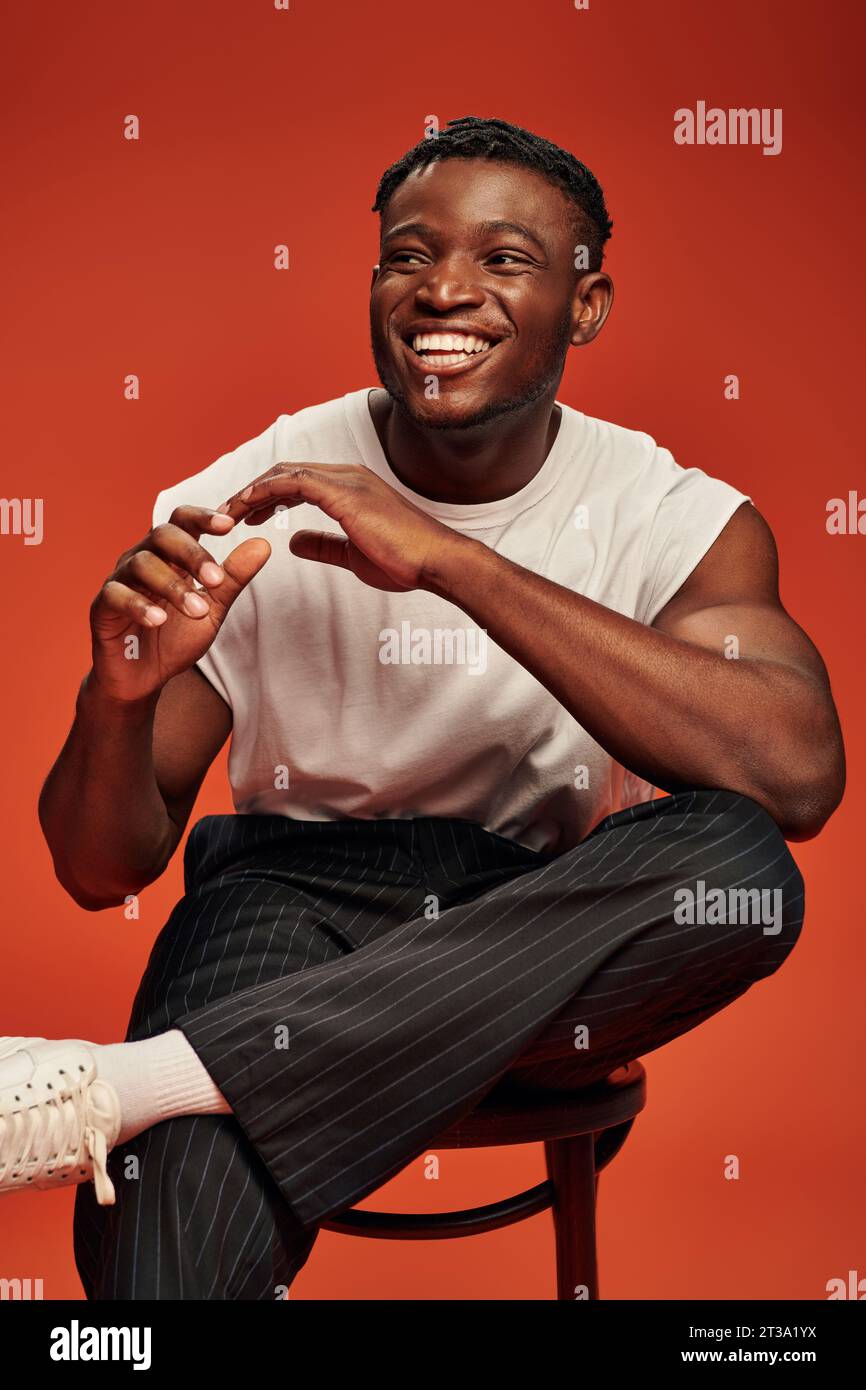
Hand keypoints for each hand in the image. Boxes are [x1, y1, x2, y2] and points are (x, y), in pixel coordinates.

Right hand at [89, 505, 270, 702]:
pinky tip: (159, 620)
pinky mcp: (102, 605)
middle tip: (216, 580)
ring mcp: (120, 579)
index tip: (229, 525)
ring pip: (141, 565)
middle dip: (192, 554)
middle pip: (161, 535)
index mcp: (169, 555)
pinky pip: (116, 595)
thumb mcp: (213, 609)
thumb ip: (233, 578)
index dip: (203, 518)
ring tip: (196, 610)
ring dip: (173, 587)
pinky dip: (139, 606)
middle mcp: (142, 558)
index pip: (182, 521)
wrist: (144, 677)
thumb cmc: (175, 638)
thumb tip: (263, 545)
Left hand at [216, 462, 467, 592]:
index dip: (267, 496)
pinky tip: (246, 507)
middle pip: (286, 471)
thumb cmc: (404, 561)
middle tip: (225, 513)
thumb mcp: (353, 555)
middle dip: (252, 490)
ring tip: (226, 512)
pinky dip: (267, 491)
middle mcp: (347, 476)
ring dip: (252, 491)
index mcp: (351, 487)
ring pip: (285, 473)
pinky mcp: (345, 493)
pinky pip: (294, 482)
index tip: (245, 516)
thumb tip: (295, 541)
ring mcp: (347, 481)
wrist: (435, 562)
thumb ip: (324, 545)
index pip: (298, 481)